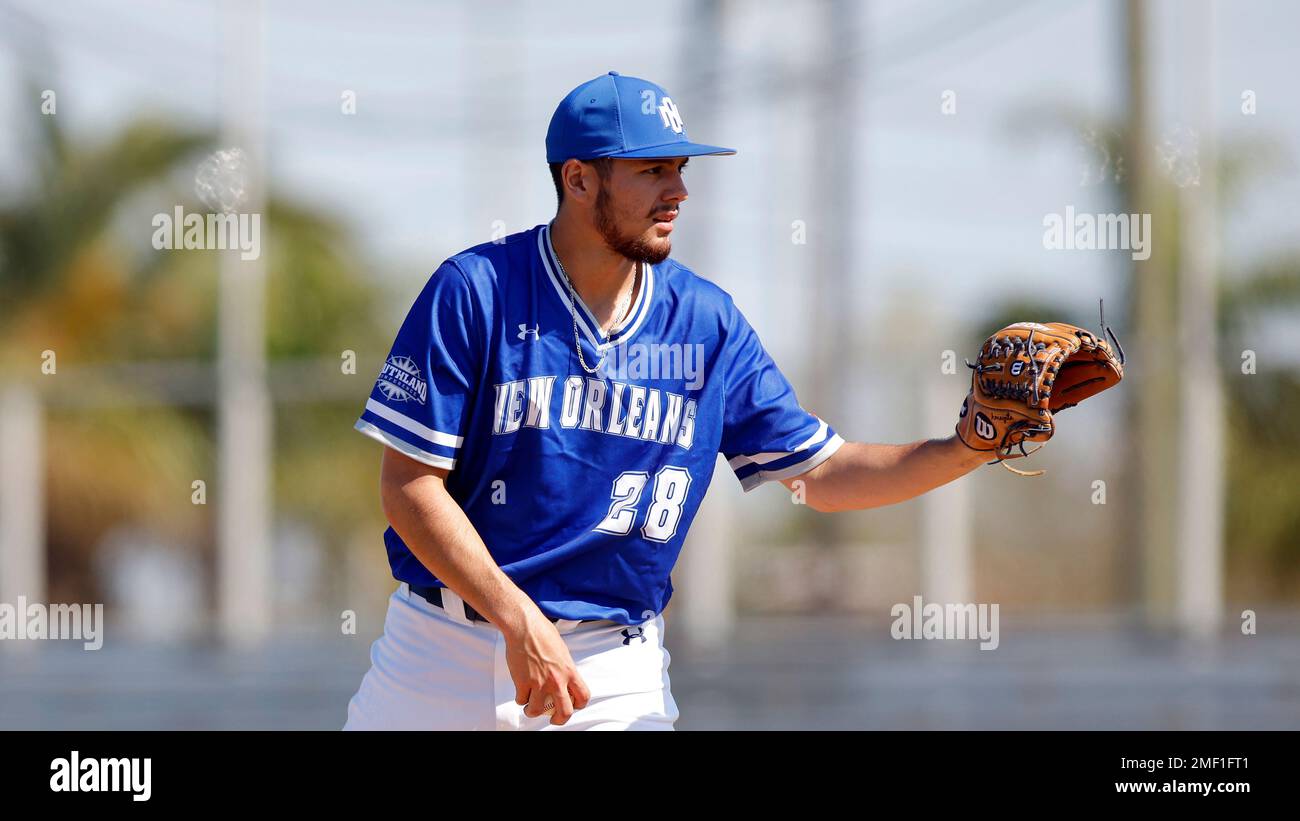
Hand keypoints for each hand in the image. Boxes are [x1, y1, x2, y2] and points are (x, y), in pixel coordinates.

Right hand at [504, 611, 591, 725]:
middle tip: (553, 718)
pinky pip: (522, 700)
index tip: (573, 706)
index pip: (583, 696)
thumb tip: (564, 679)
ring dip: (533, 711)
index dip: (579, 705)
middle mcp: (556, 680)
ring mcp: (538, 683)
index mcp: (569, 671)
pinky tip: (521, 692)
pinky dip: (521, 699)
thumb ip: (564, 668)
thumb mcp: (562, 652)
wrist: (525, 627)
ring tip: (531, 707)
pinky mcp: (522, 682)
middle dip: (559, 720)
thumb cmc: (543, 633)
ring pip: (537, 710)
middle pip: (564, 712)